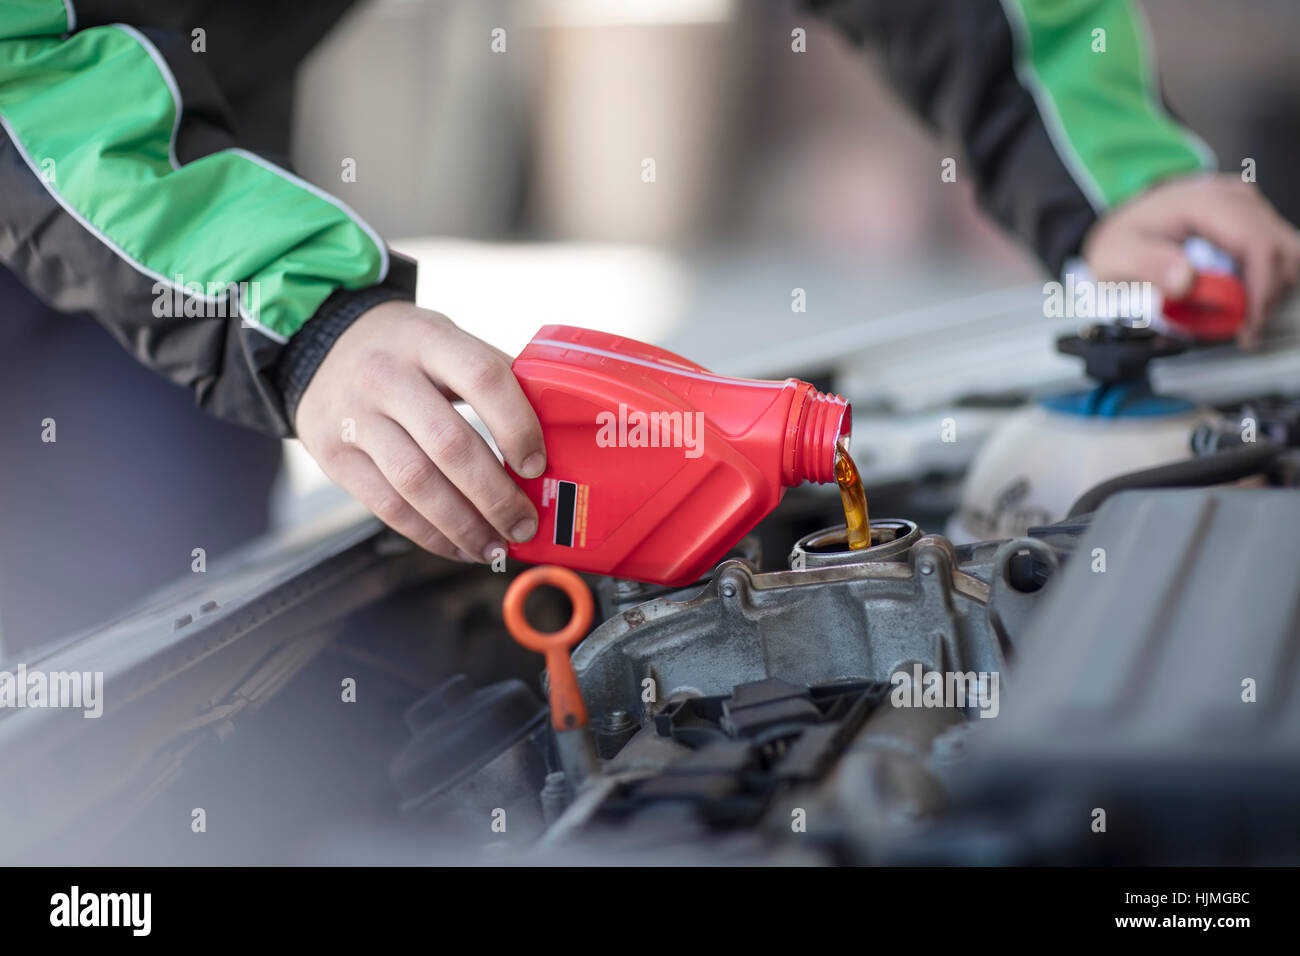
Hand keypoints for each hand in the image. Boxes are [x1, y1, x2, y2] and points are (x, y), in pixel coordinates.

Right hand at [295, 301, 544, 562]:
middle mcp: (384, 374)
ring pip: (416, 484)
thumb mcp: (447, 341)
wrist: (324, 347)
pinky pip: (387, 507)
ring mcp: (352, 416)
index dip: (517, 425)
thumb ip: (493, 378)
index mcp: (427, 338)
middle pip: (450, 444)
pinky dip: (430, 535)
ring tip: (497, 546)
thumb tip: (554, 435)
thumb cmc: (407, 352)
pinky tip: (460, 545)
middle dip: (495, 495)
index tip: (537, 465)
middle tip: (525, 524)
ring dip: (465, 525)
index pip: (483, 378)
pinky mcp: (333, 455)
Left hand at [1082, 174, 1299, 346]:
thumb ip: (1147, 267)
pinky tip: (1241, 299)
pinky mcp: (1251, 220)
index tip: (1248, 325)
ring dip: (1271, 288)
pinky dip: (1266, 280)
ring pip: (1286, 252)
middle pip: (1280, 248)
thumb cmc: (1121, 240)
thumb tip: (1184, 281)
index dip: (1261, 289)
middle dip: (1268, 294)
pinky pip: (1276, 253)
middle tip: (1242, 328)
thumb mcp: (1116, 256)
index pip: (1256, 243)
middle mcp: (1233, 198)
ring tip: (1240, 315)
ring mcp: (1247, 207)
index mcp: (1204, 202)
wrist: (1121, 227)